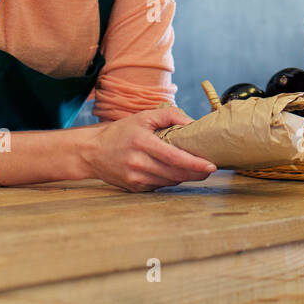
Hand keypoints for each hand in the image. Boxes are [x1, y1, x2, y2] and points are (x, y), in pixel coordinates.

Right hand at [80, 106, 216, 191]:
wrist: (92, 152)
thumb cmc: (120, 132)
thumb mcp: (143, 117)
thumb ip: (169, 115)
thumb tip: (192, 123)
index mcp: (142, 143)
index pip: (174, 157)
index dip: (194, 163)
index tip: (211, 165)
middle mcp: (138, 163)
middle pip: (175, 173)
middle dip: (196, 173)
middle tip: (210, 169)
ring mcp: (136, 178)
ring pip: (169, 181)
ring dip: (185, 177)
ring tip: (197, 169)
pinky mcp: (134, 188)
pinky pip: (160, 186)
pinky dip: (171, 180)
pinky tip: (176, 173)